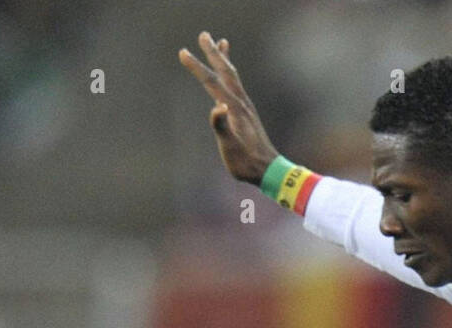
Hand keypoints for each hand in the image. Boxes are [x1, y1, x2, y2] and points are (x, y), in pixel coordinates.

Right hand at [179, 32, 278, 183]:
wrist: (268, 170)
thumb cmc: (246, 162)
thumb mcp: (230, 147)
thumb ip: (222, 126)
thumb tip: (217, 107)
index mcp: (234, 108)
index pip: (211, 82)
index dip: (196, 67)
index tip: (183, 52)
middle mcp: (241, 102)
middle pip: (225, 71)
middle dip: (213, 53)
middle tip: (203, 34)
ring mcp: (246, 107)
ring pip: (233, 76)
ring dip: (224, 59)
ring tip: (222, 43)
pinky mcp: (248, 113)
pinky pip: (237, 86)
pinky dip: (231, 74)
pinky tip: (229, 76)